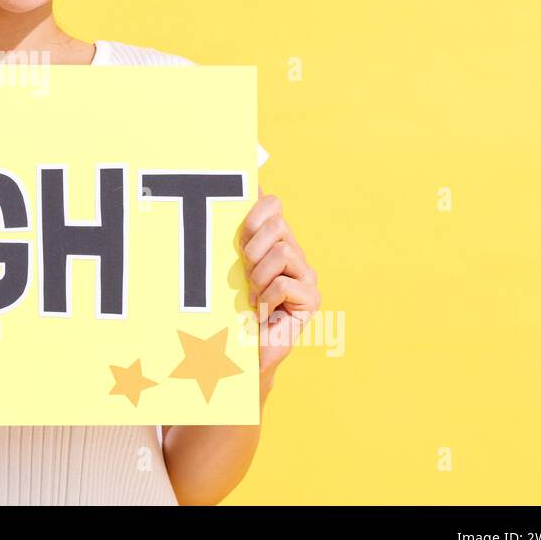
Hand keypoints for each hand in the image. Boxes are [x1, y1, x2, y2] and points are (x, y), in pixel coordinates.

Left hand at [238, 186, 320, 380]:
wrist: (243, 351)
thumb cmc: (232, 306)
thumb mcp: (228, 263)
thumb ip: (238, 231)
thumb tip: (247, 187)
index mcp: (274, 240)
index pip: (273, 205)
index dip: (254, 215)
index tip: (240, 239)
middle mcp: (295, 254)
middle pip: (279, 225)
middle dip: (253, 249)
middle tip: (246, 274)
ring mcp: (307, 277)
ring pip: (284, 252)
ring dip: (260, 276)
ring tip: (255, 296)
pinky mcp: (312, 300)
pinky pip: (285, 283)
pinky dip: (268, 298)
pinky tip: (264, 311)